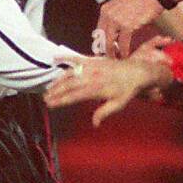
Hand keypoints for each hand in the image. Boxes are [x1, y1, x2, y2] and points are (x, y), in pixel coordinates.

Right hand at [45, 53, 167, 125]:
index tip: (51, 104)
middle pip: (69, 85)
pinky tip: (55, 58)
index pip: (74, 96)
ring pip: (70, 73)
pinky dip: (65, 57)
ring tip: (48, 88)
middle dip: (56, 92)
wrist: (137, 72)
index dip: (61, 100)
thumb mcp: (118, 104)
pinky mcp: (93, 60)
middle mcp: (92, 76)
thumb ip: (104, 113)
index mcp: (96, 89)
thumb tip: (94, 124)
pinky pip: (77, 58)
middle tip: (45, 98)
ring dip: (58, 80)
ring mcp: (91, 67)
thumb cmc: (127, 90)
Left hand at [97, 0, 163, 57]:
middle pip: (102, 38)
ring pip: (110, 43)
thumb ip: (115, 17)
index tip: (101, 50)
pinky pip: (123, 44)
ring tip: (117, 59)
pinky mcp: (127, 26)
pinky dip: (124, 52)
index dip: (99, 42)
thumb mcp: (122, 6)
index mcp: (105, 9)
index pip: (98, 30)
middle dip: (105, 50)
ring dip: (114, 53)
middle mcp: (108, 14)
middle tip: (108, 58)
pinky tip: (126, 55)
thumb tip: (114, 33)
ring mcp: (117, 20)